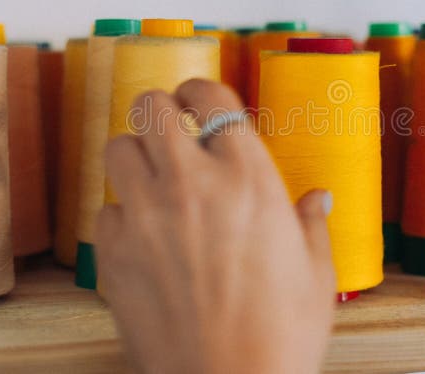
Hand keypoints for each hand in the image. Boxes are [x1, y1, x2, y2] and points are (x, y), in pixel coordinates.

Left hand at [96, 79, 335, 373]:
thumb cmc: (282, 334)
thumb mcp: (316, 273)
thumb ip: (312, 223)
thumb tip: (319, 199)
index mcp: (247, 177)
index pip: (210, 96)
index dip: (200, 89)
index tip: (198, 98)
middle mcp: (191, 184)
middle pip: (150, 107)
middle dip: (159, 110)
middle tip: (171, 129)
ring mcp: (145, 216)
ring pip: (116, 148)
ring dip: (135, 156)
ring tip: (154, 180)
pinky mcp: (112, 254)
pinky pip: (105, 211)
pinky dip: (122, 216)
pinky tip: (144, 239)